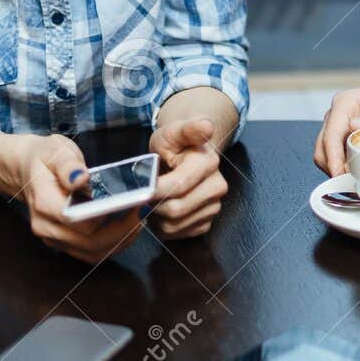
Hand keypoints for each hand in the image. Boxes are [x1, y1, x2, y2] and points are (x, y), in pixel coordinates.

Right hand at [16, 134, 142, 262]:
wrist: (26, 169)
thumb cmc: (44, 157)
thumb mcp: (55, 150)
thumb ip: (68, 165)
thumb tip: (80, 178)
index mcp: (44, 203)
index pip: (79, 221)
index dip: (108, 217)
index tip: (131, 204)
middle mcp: (46, 227)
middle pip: (88, 243)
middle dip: (120, 233)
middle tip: (141, 215)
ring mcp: (52, 238)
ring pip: (90, 253)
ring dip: (118, 243)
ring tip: (138, 224)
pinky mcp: (62, 243)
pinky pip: (88, 252)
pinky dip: (110, 246)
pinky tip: (125, 231)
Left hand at [148, 117, 227, 238]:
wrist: (188, 156)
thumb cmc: (175, 144)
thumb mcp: (174, 131)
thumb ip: (187, 128)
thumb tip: (206, 126)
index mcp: (208, 163)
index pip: (177, 186)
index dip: (154, 189)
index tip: (142, 185)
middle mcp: (217, 187)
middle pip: (175, 210)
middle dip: (154, 203)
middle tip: (147, 190)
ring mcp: (214, 207)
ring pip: (174, 225)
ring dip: (157, 216)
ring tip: (155, 197)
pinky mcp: (206, 222)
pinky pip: (178, 234)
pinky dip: (164, 225)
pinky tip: (163, 207)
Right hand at [313, 84, 359, 175]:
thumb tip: (354, 125)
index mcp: (345, 102)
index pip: (331, 134)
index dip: (333, 157)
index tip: (340, 174)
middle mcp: (337, 115)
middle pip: (322, 147)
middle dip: (333, 168)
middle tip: (352, 184)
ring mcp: (339, 129)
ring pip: (325, 156)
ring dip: (336, 171)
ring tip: (356, 183)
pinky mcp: (344, 141)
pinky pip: (336, 159)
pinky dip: (342, 171)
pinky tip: (357, 177)